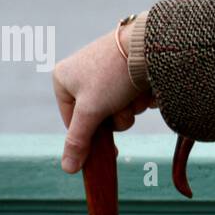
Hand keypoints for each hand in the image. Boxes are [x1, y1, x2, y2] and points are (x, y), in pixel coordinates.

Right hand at [52, 22, 158, 173]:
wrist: (150, 45)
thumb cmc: (113, 75)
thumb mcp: (91, 111)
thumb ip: (78, 140)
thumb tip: (68, 168)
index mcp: (64, 78)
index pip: (72, 121)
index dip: (90, 136)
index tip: (106, 150)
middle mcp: (84, 72)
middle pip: (99, 116)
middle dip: (115, 117)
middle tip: (121, 106)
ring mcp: (108, 70)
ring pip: (119, 108)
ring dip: (131, 108)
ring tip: (135, 93)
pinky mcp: (130, 69)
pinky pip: (133, 96)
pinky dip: (141, 97)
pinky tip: (146, 86)